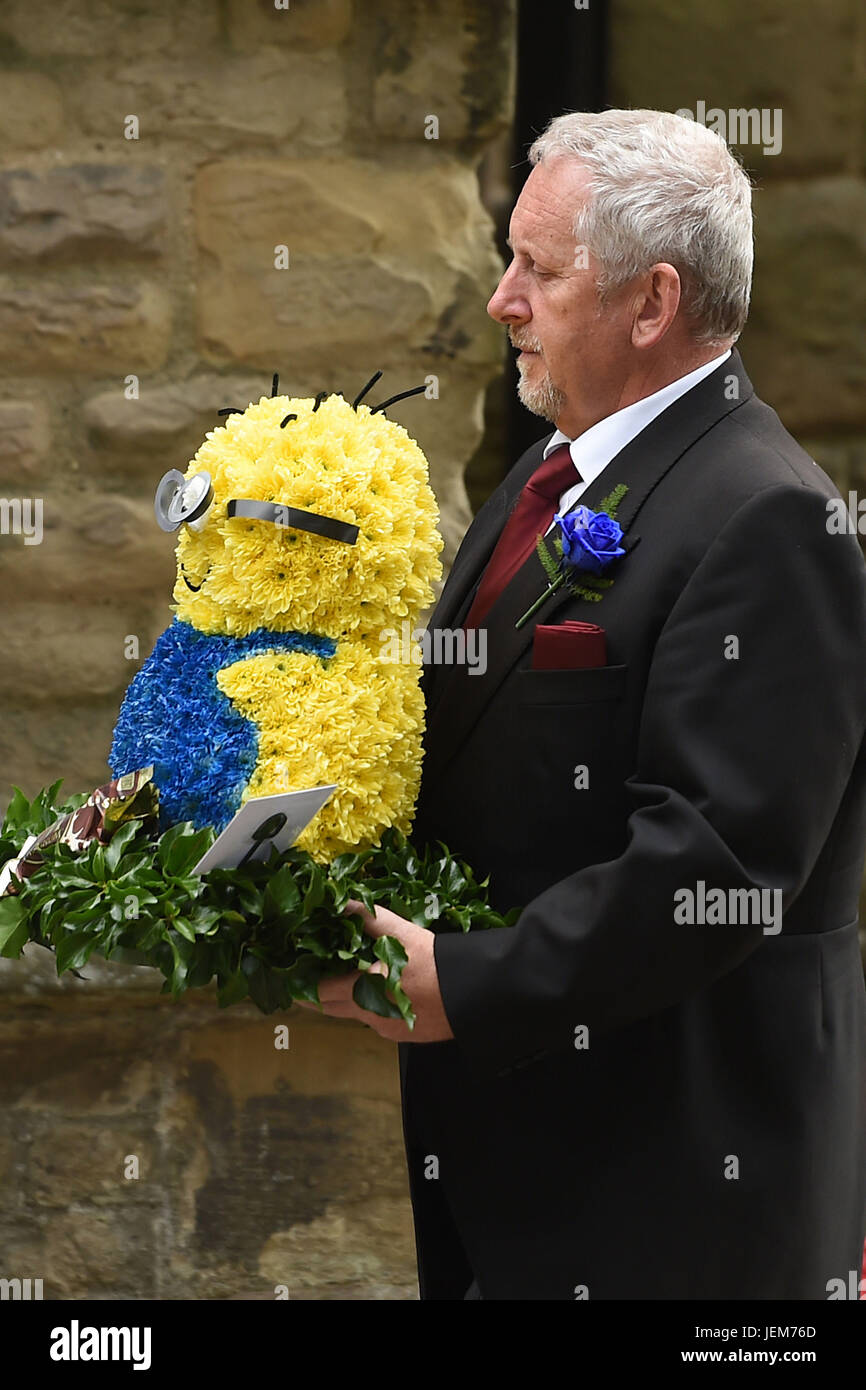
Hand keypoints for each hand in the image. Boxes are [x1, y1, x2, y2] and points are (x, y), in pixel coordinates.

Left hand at [295, 899, 455, 1042]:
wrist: (476, 993)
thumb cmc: (437, 962)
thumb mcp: (402, 932)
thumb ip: (369, 917)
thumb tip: (344, 902)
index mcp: (364, 990)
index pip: (318, 994)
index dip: (301, 985)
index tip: (291, 975)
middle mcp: (370, 1015)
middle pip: (331, 1009)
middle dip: (316, 995)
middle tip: (306, 978)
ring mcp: (387, 1028)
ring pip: (356, 1014)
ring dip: (344, 1000)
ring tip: (341, 979)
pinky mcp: (404, 1034)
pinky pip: (378, 1020)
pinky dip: (371, 1006)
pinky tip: (379, 991)